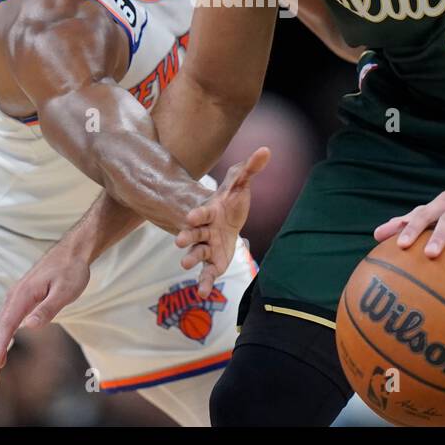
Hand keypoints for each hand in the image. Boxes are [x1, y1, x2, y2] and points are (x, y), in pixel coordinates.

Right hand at [0, 240, 90, 389]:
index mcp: (22, 296)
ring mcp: (15, 299)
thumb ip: (47, 308)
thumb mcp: (65, 290)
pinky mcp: (19, 301)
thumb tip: (29, 326)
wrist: (72, 252)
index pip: (6, 327)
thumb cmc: (71, 271)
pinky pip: (3, 324)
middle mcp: (14, 298)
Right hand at [176, 147, 268, 296]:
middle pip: (194, 233)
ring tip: (184, 264)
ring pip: (196, 253)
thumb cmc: (231, 200)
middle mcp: (204, 229)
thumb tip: (266, 150)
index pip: (202, 212)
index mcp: (210, 211)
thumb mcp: (241, 183)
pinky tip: (202, 294)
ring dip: (190, 258)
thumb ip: (250, 168)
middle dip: (187, 236)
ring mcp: (206, 246)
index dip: (197, 215)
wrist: (228, 219)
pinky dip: (204, 283)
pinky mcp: (212, 262)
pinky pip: (207, 273)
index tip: (191, 216)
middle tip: (178, 241)